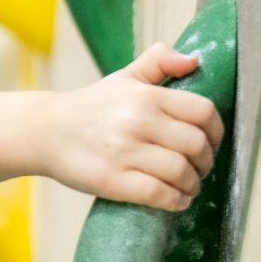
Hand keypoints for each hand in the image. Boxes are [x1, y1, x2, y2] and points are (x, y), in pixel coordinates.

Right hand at [42, 42, 224, 208]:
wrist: (44, 131)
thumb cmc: (89, 107)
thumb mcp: (123, 78)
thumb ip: (158, 63)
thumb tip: (194, 61)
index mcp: (146, 96)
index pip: (203, 112)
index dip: (216, 132)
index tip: (210, 143)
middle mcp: (138, 121)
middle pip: (196, 145)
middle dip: (205, 163)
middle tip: (199, 170)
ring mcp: (124, 152)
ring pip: (180, 172)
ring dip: (192, 185)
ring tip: (188, 187)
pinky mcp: (112, 180)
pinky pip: (158, 193)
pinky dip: (175, 201)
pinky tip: (176, 200)